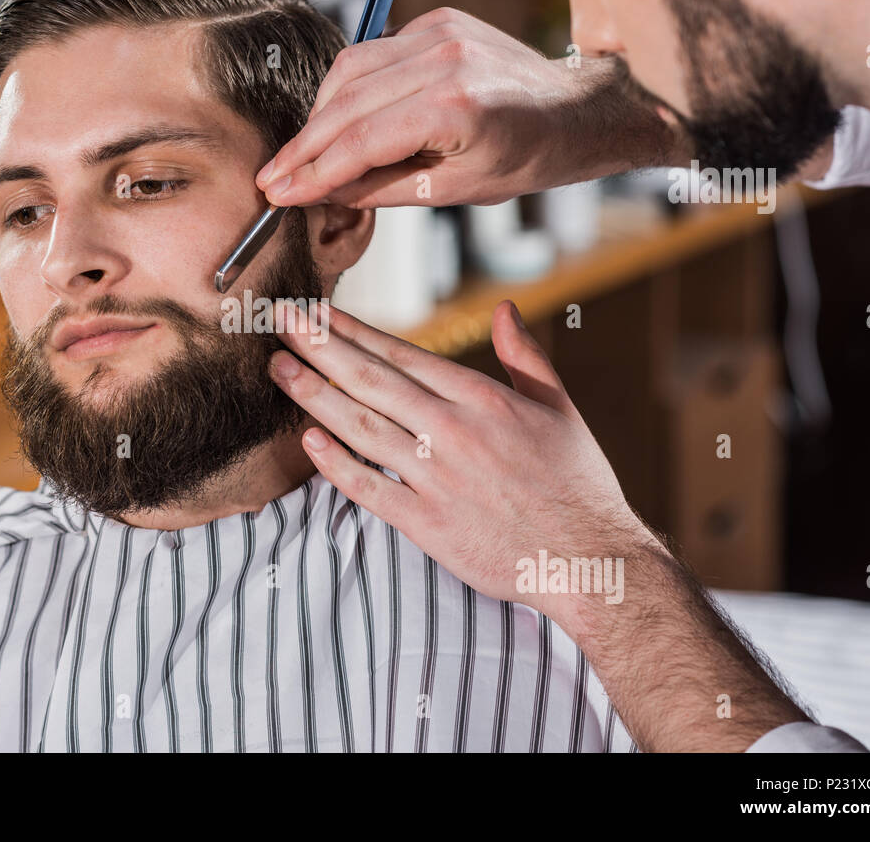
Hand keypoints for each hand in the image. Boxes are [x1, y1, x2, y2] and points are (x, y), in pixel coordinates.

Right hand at [255, 7, 672, 210]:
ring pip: (349, 70)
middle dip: (303, 147)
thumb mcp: (458, 190)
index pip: (360, 142)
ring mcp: (438, 33)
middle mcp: (443, 59)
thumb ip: (385, 189)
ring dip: (319, 115)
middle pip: (345, 104)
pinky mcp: (436, 22)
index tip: (279, 193)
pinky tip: (339, 120)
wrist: (575, 109)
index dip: (313, 172)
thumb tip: (325, 192)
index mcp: (456, 106)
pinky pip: (371, 53)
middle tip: (272, 178)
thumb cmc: (528, 156)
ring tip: (301, 156)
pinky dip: (349, 88)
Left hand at [267, 297, 813, 750]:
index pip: (401, 354)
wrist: (591, 560)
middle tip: (278, 322)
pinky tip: (308, 441)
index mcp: (483, 399)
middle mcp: (455, 432)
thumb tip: (502, 309)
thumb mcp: (560, 408)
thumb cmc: (577, 484)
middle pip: (371, 381)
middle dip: (319, 347)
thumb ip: (523, 355)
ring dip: (315, 395)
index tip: (315, 311)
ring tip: (280, 369)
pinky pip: (371, 488)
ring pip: (362, 427)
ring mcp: (438, 479)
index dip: (352, 330)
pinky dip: (337, 464)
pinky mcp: (429, 525)